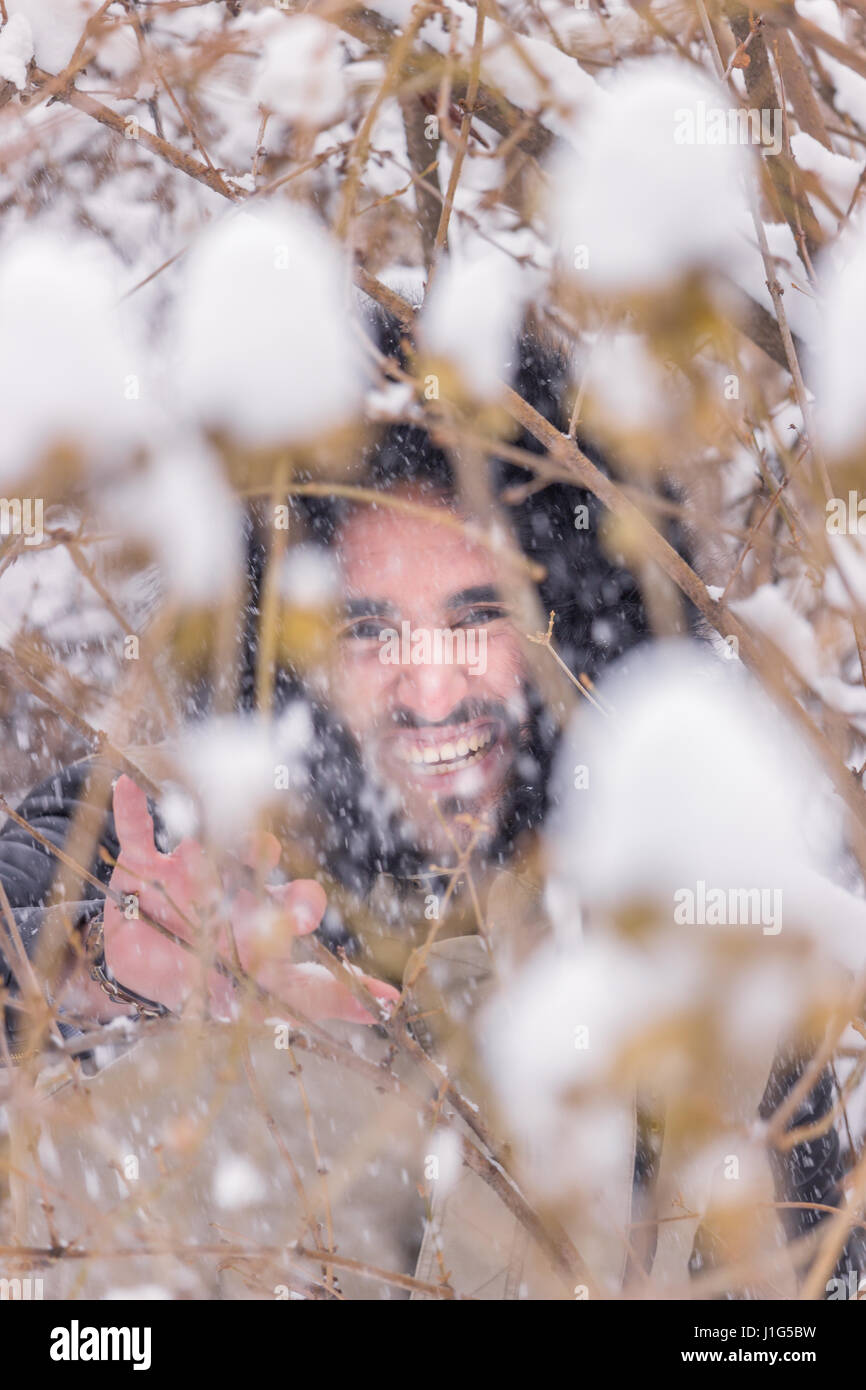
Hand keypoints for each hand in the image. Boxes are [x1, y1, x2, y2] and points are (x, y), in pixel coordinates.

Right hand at [102, 775, 398, 1024]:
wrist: (141, 970)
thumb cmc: (214, 978)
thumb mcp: (266, 996)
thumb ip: (322, 996)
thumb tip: (390, 1003)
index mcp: (262, 914)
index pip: (294, 902)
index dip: (303, 905)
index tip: (308, 913)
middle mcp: (232, 883)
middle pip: (254, 859)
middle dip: (260, 854)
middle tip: (262, 854)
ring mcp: (188, 871)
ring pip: (200, 845)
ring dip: (198, 845)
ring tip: (197, 847)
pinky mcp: (143, 867)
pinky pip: (137, 832)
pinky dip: (131, 811)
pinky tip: (128, 786)